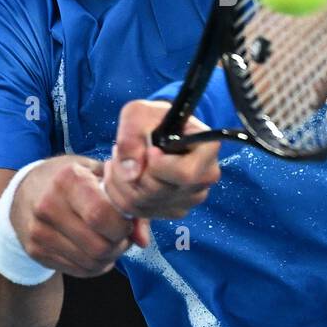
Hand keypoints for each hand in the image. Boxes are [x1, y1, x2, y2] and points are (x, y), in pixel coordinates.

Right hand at [11, 156, 149, 277]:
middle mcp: (48, 206)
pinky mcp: (36, 251)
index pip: (101, 215)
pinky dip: (95, 265)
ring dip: (110, 257)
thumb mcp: (98, 173)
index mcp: (67, 180)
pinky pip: (79, 271)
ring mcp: (39, 232)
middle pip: (98, 246)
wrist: (24, 190)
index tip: (127, 220)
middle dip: (119, 245)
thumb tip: (143, 240)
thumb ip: (126, 202)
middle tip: (122, 235)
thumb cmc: (70, 178)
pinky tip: (94, 249)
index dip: (122, 225)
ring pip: (91, 263)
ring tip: (110, 241)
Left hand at [103, 100, 221, 219]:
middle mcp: (204, 178)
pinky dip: (120, 194)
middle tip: (121, 151)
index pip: (185, 173)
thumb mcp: (138, 114)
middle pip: (159, 192)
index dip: (158, 166)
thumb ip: (131, 137)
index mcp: (207, 149)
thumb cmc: (152, 119)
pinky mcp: (174, 210)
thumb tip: (131, 173)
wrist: (157, 130)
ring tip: (119, 160)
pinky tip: (122, 175)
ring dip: (120, 183)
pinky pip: (137, 212)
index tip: (148, 149)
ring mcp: (190, 198)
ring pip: (143, 205)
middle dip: (129, 172)